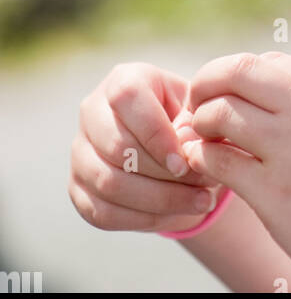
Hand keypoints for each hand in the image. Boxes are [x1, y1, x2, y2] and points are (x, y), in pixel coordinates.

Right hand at [68, 62, 225, 234]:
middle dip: (164, 174)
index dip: (156, 134)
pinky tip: (178, 214)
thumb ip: (195, 122)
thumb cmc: (187, 117)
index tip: (185, 162)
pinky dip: (145, 219)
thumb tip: (189, 148)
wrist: (170, 141)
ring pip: (109, 184)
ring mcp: (80, 152)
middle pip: (117, 147)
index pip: (127, 99)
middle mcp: (92, 111)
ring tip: (200, 203)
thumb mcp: (198, 109)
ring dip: (159, 200)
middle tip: (204, 187)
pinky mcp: (78, 188)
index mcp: (123, 79)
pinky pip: (104, 213)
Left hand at [180, 51, 290, 291]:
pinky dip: (202, 161)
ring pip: (220, 113)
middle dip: (205, 86)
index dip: (237, 78)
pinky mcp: (277, 195)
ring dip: (199, 125)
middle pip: (236, 71)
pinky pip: (218, 161)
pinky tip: (207, 172)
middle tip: (197, 110)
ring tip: (202, 144)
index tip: (227, 101)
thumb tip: (261, 103)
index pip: (268, 62)